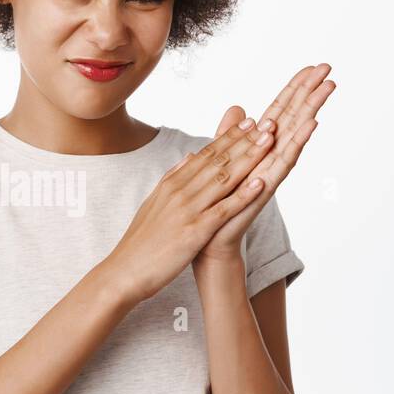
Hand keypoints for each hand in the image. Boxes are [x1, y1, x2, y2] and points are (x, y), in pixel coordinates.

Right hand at [101, 107, 280, 304]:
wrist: (124, 271)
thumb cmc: (140, 242)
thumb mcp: (154, 203)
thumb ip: (173, 178)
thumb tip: (190, 156)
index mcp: (171, 184)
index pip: (205, 154)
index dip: (229, 137)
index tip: (248, 122)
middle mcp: (179, 191)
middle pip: (217, 160)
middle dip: (244, 140)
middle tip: (267, 123)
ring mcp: (187, 210)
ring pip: (223, 178)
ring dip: (249, 159)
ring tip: (268, 142)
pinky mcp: (194, 232)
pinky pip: (223, 210)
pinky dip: (242, 195)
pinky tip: (260, 183)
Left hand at [191, 63, 335, 264]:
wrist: (210, 238)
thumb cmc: (217, 201)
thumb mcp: (221, 159)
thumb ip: (230, 134)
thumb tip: (237, 107)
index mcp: (257, 147)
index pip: (279, 111)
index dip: (294, 89)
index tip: (311, 67)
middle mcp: (269, 156)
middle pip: (293, 118)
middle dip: (310, 92)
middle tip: (328, 68)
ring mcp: (270, 170)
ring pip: (294, 135)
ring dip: (311, 110)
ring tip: (327, 88)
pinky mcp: (265, 186)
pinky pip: (284, 161)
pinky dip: (297, 143)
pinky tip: (311, 125)